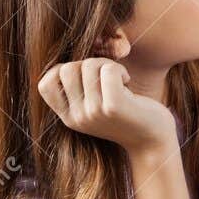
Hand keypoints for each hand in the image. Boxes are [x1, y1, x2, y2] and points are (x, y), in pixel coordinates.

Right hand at [37, 59, 177, 153]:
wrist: (153, 141)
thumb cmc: (127, 115)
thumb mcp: (95, 106)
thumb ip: (80, 89)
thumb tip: (70, 58)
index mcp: (69, 118)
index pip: (44, 85)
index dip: (61, 71)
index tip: (84, 78)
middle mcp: (77, 118)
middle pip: (67, 69)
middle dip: (89, 63)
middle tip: (107, 75)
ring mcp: (94, 113)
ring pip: (88, 65)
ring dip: (107, 64)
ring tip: (119, 79)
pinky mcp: (113, 107)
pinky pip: (108, 69)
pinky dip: (119, 69)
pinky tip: (127, 81)